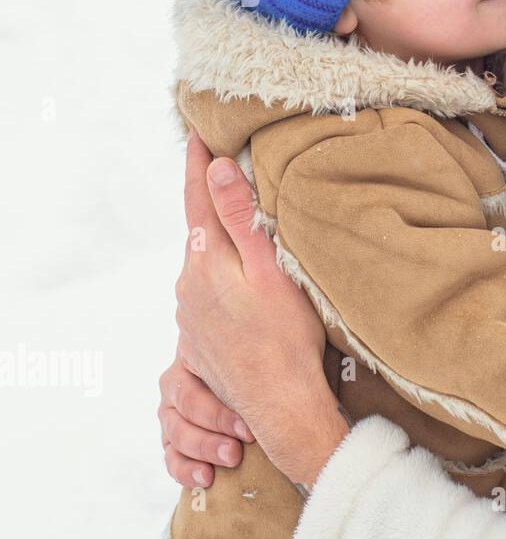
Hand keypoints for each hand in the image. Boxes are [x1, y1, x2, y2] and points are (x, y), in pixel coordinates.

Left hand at [172, 130, 342, 485]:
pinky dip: (220, 276)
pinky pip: (208, 294)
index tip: (196, 131)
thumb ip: (240, 220)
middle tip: (217, 165)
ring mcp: (190, 316)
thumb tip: (216, 169)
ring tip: (235, 223)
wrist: (277, 406)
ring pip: (203, 264)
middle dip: (207, 199)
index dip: (198, 164)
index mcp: (205, 263)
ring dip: (216, 242)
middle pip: (198, 230)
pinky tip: (240, 284)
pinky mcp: (199, 340)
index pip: (198, 199)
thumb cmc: (284, 338)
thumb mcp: (269, 271)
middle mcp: (188, 287)